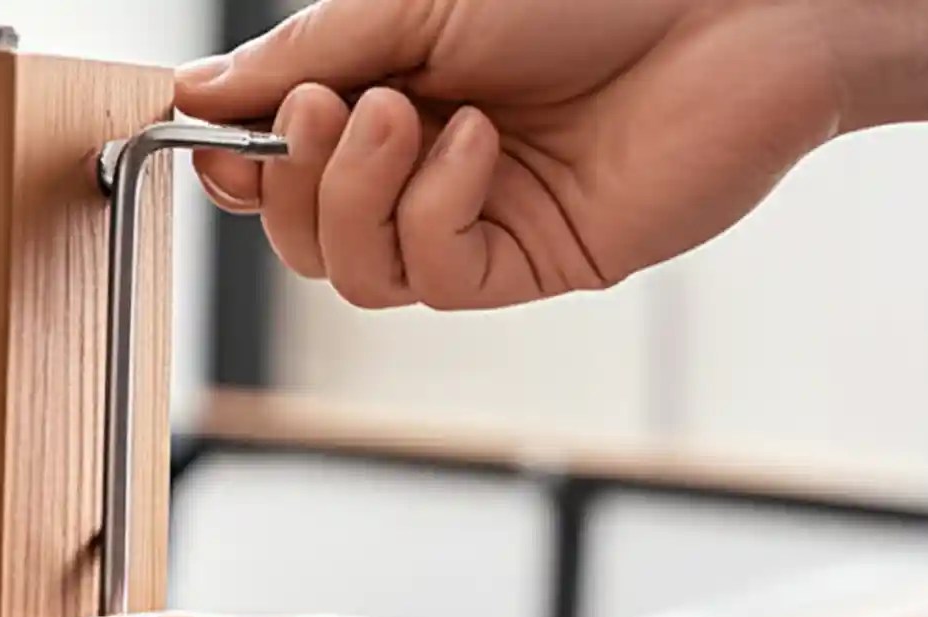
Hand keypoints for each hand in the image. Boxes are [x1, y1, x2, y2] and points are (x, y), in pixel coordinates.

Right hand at [176, 0, 927, 309]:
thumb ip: (307, 53)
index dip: (236, 162)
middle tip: (320, 109)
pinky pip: (437, 277)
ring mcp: (474, 222)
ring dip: (354, 193)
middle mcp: (421, 172)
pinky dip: (437, 206)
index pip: (280, 166)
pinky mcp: (529, 264)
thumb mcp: (417, 3)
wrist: (730, 7)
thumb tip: (197, 95)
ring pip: (357, 272)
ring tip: (400, 113)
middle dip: (292, 179)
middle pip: (305, 236)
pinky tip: (481, 144)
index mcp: (389, 102)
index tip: (209, 134)